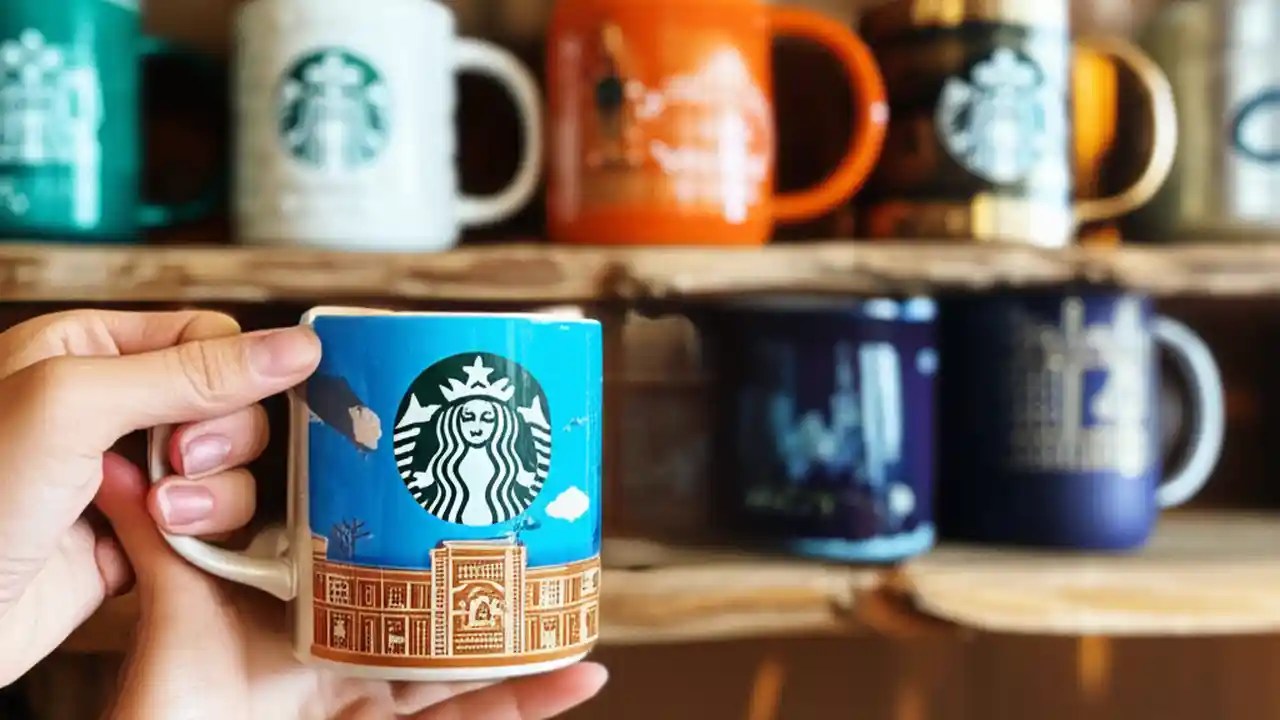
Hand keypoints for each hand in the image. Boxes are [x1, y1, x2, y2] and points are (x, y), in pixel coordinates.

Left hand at [0, 309, 318, 686]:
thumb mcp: (76, 406)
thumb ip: (190, 372)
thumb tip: (298, 344)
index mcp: (89, 348)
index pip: (210, 340)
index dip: (228, 380)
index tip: (197, 423)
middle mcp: (112, 406)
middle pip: (233, 406)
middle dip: (221, 444)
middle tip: (175, 468)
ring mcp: (128, 473)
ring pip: (231, 470)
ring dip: (212, 497)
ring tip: (157, 517)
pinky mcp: (139, 537)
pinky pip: (212, 525)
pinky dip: (203, 536)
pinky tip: (161, 543)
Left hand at [96, 460, 607, 718]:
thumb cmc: (156, 689)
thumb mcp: (170, 596)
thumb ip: (163, 533)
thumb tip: (132, 458)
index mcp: (300, 603)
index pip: (365, 543)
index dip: (406, 503)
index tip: (439, 458)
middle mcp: (344, 645)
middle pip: (432, 594)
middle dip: (483, 559)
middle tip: (529, 510)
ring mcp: (371, 694)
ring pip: (466, 654)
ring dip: (528, 624)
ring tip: (575, 584)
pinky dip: (530, 702)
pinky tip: (581, 675)